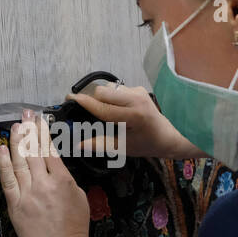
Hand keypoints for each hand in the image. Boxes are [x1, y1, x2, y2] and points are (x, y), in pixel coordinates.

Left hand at [0, 110, 92, 236]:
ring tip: (15, 127)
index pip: (50, 150)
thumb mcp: (80, 198)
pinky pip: (7, 180)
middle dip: (29, 130)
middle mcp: (43, 183)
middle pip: (33, 150)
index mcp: (62, 180)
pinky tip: (2, 150)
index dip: (43, 132)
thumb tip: (55, 166)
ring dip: (16, 141)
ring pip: (19, 161)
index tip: (39, 120)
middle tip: (25, 115)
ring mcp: (27, 194)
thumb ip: (66, 179)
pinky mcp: (15, 205)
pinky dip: (3, 163)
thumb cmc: (75, 228)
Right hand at [67, 82, 200, 158]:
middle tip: (87, 111)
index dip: (84, 103)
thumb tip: (79, 144)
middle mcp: (136, 99)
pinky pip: (116, 88)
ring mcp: (138, 91)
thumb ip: (100, 144)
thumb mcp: (123, 148)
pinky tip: (116, 108)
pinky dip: (111, 97)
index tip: (69, 98)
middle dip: (92, 99)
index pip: (102, 107)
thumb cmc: (146, 144)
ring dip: (102, 98)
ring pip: (108, 88)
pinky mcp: (138, 88)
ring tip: (105, 112)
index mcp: (133, 116)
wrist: (168, 136)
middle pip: (102, 91)